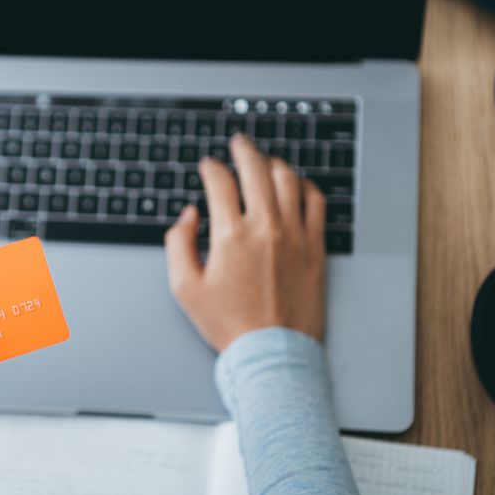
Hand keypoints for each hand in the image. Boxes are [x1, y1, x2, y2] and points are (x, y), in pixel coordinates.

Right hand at [164, 134, 326, 351]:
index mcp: (230, 235)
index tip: (208, 166)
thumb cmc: (229, 324)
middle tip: (238, 143)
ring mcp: (294, 235)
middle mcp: (265, 228)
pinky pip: (316, 203)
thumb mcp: (185, 288)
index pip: (219, 182)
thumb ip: (178, 244)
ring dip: (273, 164)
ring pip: (287, 180)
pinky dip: (305, 187)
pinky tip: (297, 186)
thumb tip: (188, 216)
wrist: (271, 351)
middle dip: (243, 150)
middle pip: (256, 169)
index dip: (210, 168)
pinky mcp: (315, 247)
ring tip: (265, 161)